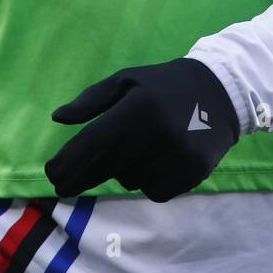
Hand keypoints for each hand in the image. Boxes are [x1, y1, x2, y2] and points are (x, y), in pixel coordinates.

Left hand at [45, 57, 240, 202]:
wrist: (221, 92)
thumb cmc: (164, 85)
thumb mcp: (126, 80)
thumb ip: (90, 101)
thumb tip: (57, 118)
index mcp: (136, 107)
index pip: (92, 142)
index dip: (68, 162)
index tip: (51, 176)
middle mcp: (155, 134)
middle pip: (106, 168)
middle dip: (81, 178)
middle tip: (63, 186)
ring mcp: (176, 157)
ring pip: (130, 181)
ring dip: (124, 172)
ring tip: (139, 149)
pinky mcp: (191, 174)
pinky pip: (154, 191)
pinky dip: (149, 181)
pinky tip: (158, 160)